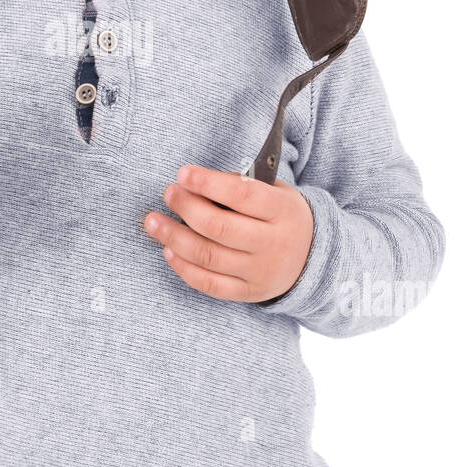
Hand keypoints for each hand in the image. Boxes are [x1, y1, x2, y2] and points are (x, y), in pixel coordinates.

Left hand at [142, 164, 313, 302]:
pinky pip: (210, 284)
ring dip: (174, 237)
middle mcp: (272, 244)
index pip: (242, 195)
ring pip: (209, 257)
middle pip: (219, 228)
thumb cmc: (282, 216)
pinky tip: (168, 250)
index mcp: (282, 211)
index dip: (208, 183)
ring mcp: (260, 272)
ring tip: (153, 222)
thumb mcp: (275, 192)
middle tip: (169, 194)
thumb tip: (196, 184)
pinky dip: (184, 268)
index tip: (183, 174)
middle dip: (186, 208)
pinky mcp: (248, 292)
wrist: (312, 258)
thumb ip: (241, 185)